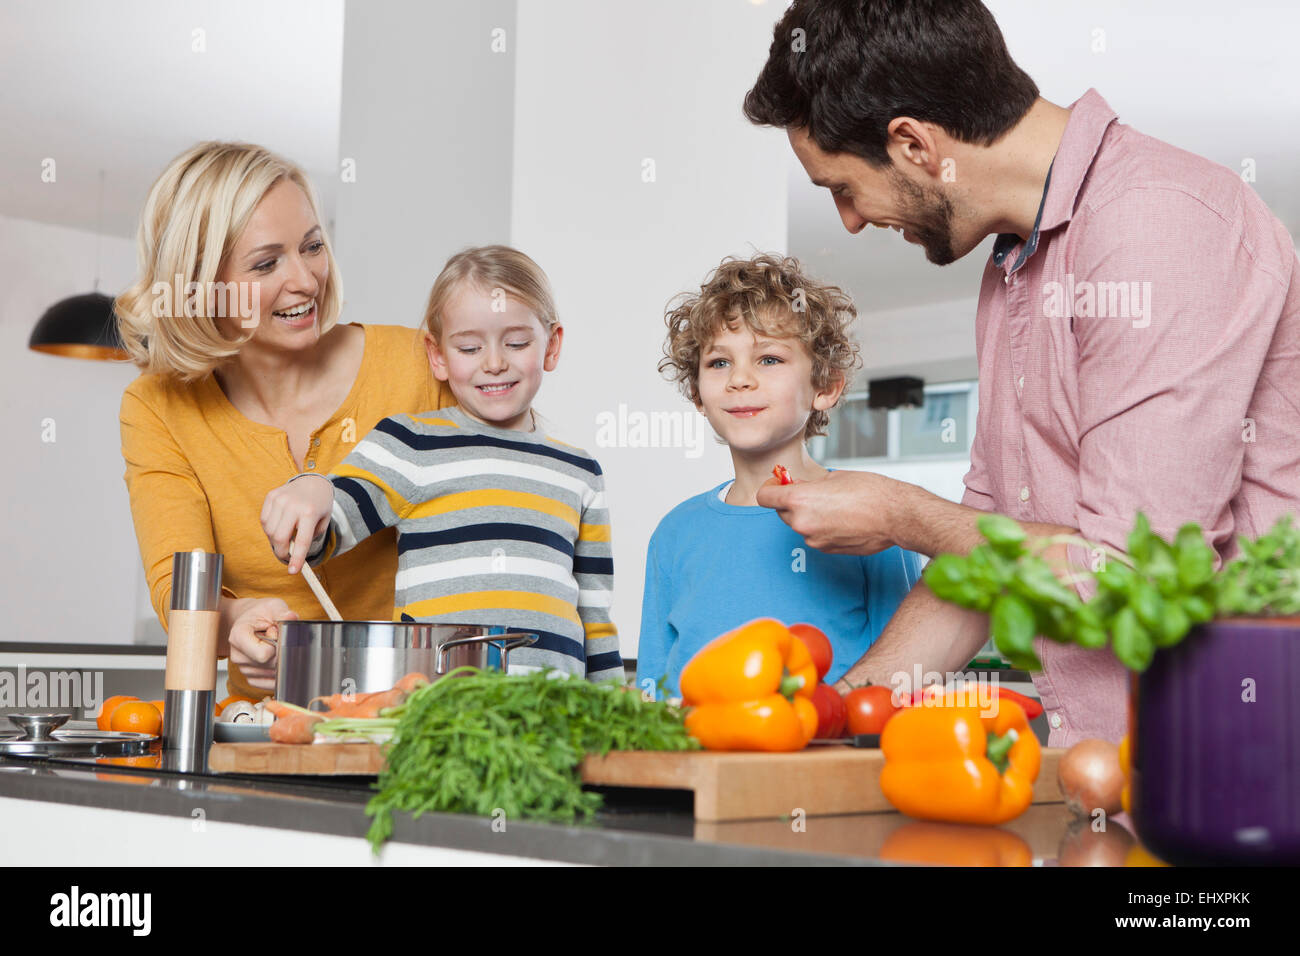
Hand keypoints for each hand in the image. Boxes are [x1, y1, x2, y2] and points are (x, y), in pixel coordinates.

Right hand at [227, 598, 296, 690]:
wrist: (251, 620)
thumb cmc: (261, 613)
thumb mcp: (272, 606)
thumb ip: (282, 612)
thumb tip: (291, 617)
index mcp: (238, 636)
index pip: (263, 654)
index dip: (276, 644)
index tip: (274, 631)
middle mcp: (237, 655)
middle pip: (270, 665)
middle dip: (281, 652)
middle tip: (276, 638)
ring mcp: (243, 668)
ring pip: (272, 674)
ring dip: (280, 661)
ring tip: (273, 645)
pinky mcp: (250, 677)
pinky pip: (269, 683)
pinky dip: (278, 672)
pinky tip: (275, 658)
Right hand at [261, 475, 332, 573]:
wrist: (313, 481)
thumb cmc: (320, 506)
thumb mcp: (323, 522)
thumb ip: (309, 538)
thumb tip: (291, 553)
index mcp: (310, 512)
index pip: (301, 541)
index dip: (296, 559)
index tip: (293, 572)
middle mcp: (293, 505)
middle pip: (280, 538)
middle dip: (282, 552)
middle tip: (287, 557)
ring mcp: (280, 499)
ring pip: (269, 530)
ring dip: (275, 540)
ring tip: (285, 538)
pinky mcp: (271, 496)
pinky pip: (264, 520)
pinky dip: (269, 529)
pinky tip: (279, 526)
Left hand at [755, 470, 913, 554]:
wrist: (896, 516)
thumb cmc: (870, 492)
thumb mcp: (833, 478)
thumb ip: (808, 485)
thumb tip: (796, 486)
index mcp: (800, 500)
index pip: (765, 497)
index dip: (770, 488)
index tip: (779, 484)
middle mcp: (802, 523)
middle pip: (781, 512)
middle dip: (790, 502)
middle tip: (810, 491)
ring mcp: (814, 539)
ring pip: (799, 525)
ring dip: (807, 516)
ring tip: (833, 505)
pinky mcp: (827, 550)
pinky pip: (814, 536)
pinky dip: (821, 528)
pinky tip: (841, 519)